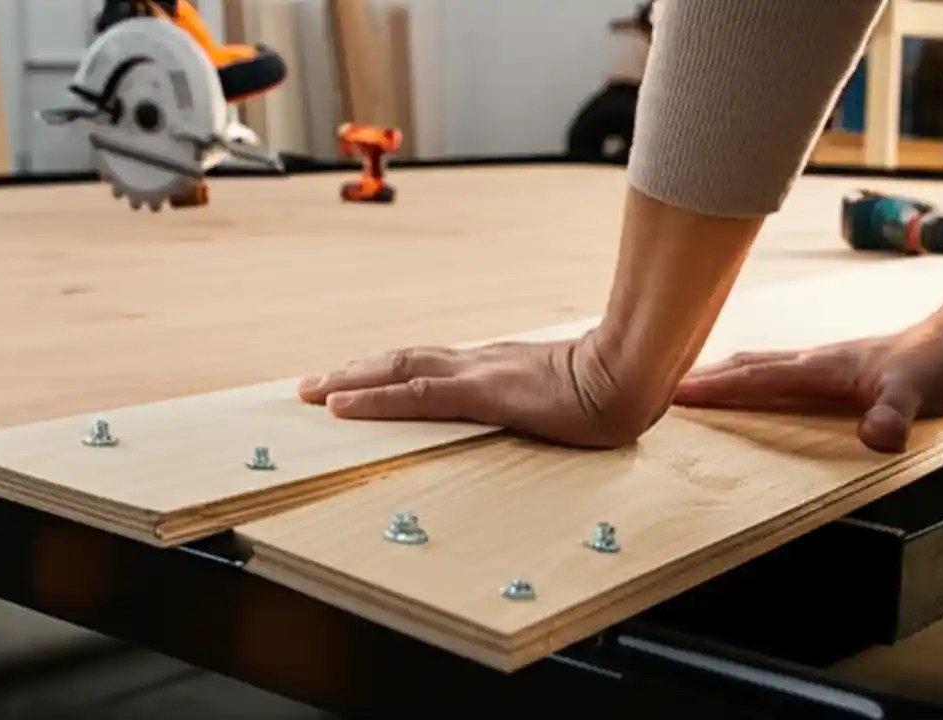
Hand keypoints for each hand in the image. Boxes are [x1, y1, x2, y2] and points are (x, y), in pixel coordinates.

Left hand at [297, 330, 665, 447]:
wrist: (633, 374)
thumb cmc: (610, 388)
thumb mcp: (566, 398)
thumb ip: (543, 400)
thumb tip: (541, 410)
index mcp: (495, 366)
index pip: (429, 365)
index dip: (387, 372)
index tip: (354, 381)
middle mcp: (478, 362)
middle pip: (402, 360)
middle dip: (354, 373)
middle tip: (310, 385)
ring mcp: (478, 374)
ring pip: (398, 371)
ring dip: (351, 381)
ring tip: (311, 392)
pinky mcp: (482, 393)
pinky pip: (415, 396)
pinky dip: (374, 399)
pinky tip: (342, 405)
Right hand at [672, 315, 942, 452]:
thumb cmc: (941, 365)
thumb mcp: (921, 394)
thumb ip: (894, 415)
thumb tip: (875, 438)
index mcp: (820, 367)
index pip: (756, 377)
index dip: (714, 387)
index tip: (673, 392)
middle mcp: (812, 360)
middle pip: (744, 365)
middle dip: (702, 376)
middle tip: (659, 386)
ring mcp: (820, 361)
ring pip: (757, 364)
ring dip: (721, 373)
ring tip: (689, 382)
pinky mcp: (831, 367)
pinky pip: (774, 369)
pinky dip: (747, 374)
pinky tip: (747, 380)